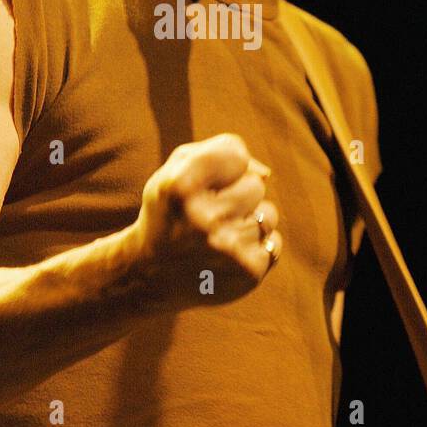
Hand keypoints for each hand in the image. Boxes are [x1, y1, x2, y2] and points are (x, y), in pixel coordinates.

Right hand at [129, 133, 281, 300]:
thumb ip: (220, 152)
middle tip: (209, 213)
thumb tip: (266, 174)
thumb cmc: (171, 210)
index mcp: (180, 186)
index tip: (207, 182)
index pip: (236, 152)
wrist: (151, 274)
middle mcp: (203, 218)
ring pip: (269, 214)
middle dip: (238, 194)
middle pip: (256, 183)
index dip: (226, 165)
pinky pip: (275, 242)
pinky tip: (229, 255)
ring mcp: (227, 247)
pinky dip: (256, 246)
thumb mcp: (177, 171)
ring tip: (219, 235)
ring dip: (248, 221)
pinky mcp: (248, 271)